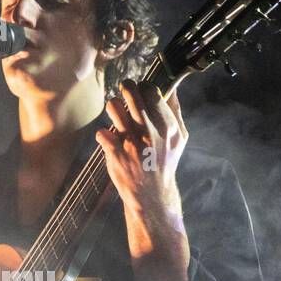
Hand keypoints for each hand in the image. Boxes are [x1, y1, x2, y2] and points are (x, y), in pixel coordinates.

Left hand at [95, 78, 188, 211]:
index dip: (142, 87)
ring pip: (113, 106)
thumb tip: (171, 87)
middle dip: (125, 89)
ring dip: (113, 108)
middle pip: (130, 92)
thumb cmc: (164, 162)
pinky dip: (103, 135)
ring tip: (116, 115)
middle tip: (123, 93)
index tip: (140, 92)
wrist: (152, 194)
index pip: (150, 90)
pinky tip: (110, 140)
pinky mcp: (116, 154)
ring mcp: (132, 143)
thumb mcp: (179, 137)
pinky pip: (101, 132)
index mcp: (167, 125)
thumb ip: (175, 111)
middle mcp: (150, 132)